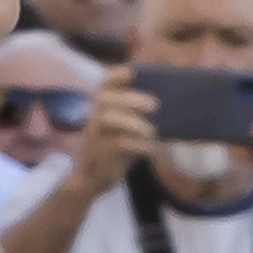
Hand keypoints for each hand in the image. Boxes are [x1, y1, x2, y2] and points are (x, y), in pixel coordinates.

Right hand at [64, 67, 159, 196]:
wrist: (90, 179)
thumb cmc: (110, 150)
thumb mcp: (120, 130)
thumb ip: (134, 116)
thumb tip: (163, 105)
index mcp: (100, 107)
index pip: (103, 85)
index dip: (116, 76)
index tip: (133, 73)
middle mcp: (94, 118)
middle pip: (106, 99)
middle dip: (131, 99)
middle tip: (156, 105)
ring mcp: (95, 135)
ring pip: (110, 120)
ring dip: (135, 123)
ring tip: (152, 131)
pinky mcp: (100, 153)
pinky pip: (119, 144)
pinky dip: (138, 145)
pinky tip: (151, 149)